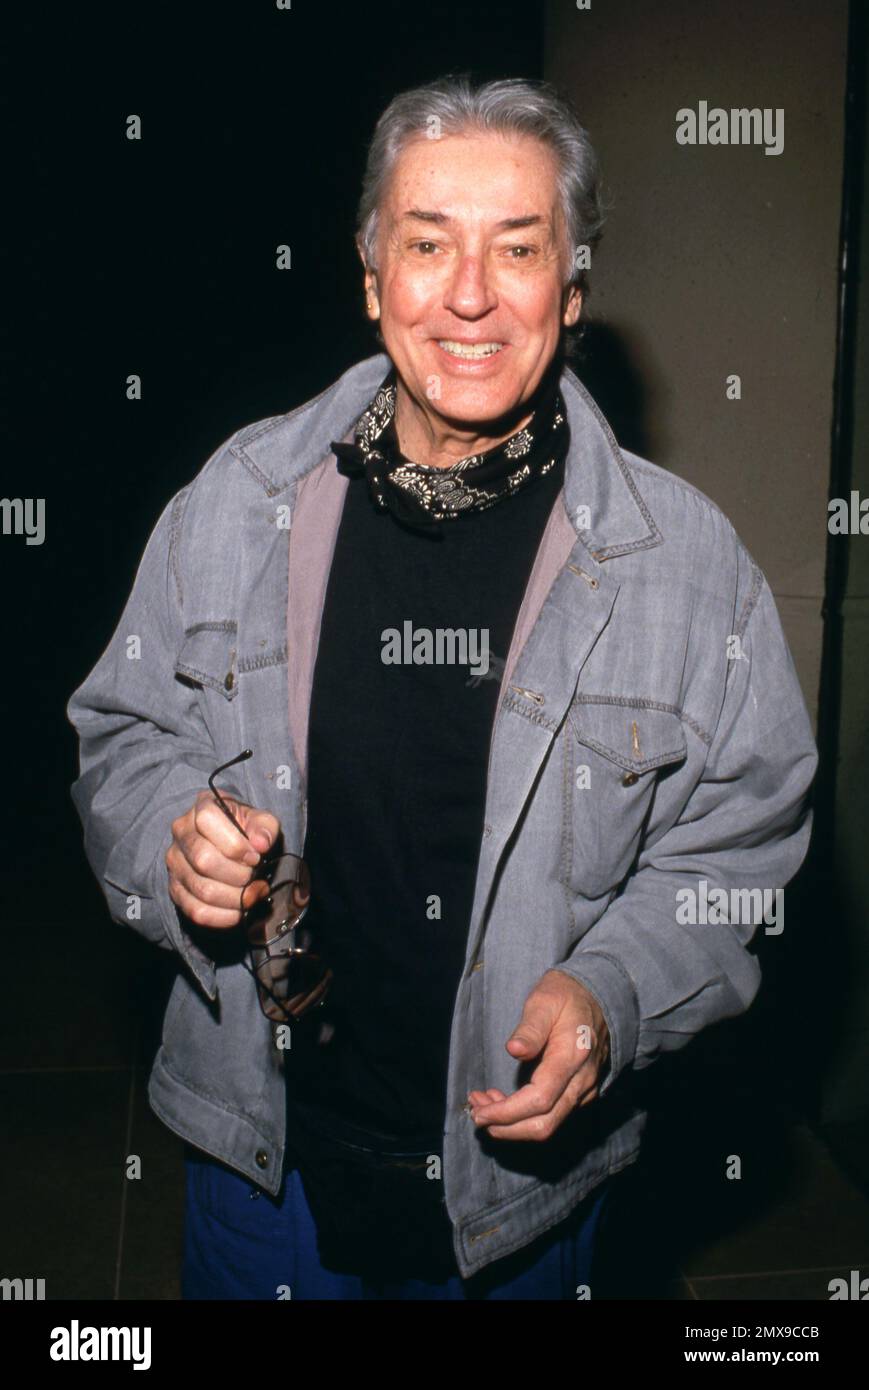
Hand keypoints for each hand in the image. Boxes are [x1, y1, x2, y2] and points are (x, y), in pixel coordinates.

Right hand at [166, 790, 280, 929]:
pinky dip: (224, 916)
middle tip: (255, 877)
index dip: (235, 844)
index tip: (255, 856)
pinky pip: (196, 911)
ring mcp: (175, 863)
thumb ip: (265, 826)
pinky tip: (239, 910)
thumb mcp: (260, 819)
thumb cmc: (245, 829)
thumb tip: (261, 844)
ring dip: (235, 898)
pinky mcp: (176, 889)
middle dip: (238, 875)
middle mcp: (181, 832)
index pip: (207, 821)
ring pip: (202, 889)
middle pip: (204, 860)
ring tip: (253, 894)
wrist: (229, 844)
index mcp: (201, 807)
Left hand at [468, 970, 609, 1141]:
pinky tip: (503, 1100)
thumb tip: (513, 1049)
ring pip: (547, 1124)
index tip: (480, 1111)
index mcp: (572, 1057)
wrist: (599, 995)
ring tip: (484, 1103)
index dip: (507, 1112)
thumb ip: (530, 1027)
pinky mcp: (580, 1092)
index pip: (539, 1100)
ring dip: (512, 1123)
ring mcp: (584, 1089)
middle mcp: (582, 1080)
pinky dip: (524, 1116)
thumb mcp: (544, 1000)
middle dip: (505, 1127)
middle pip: (544, 1124)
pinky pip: (552, 1115)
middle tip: (476, 1112)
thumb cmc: (566, 995)